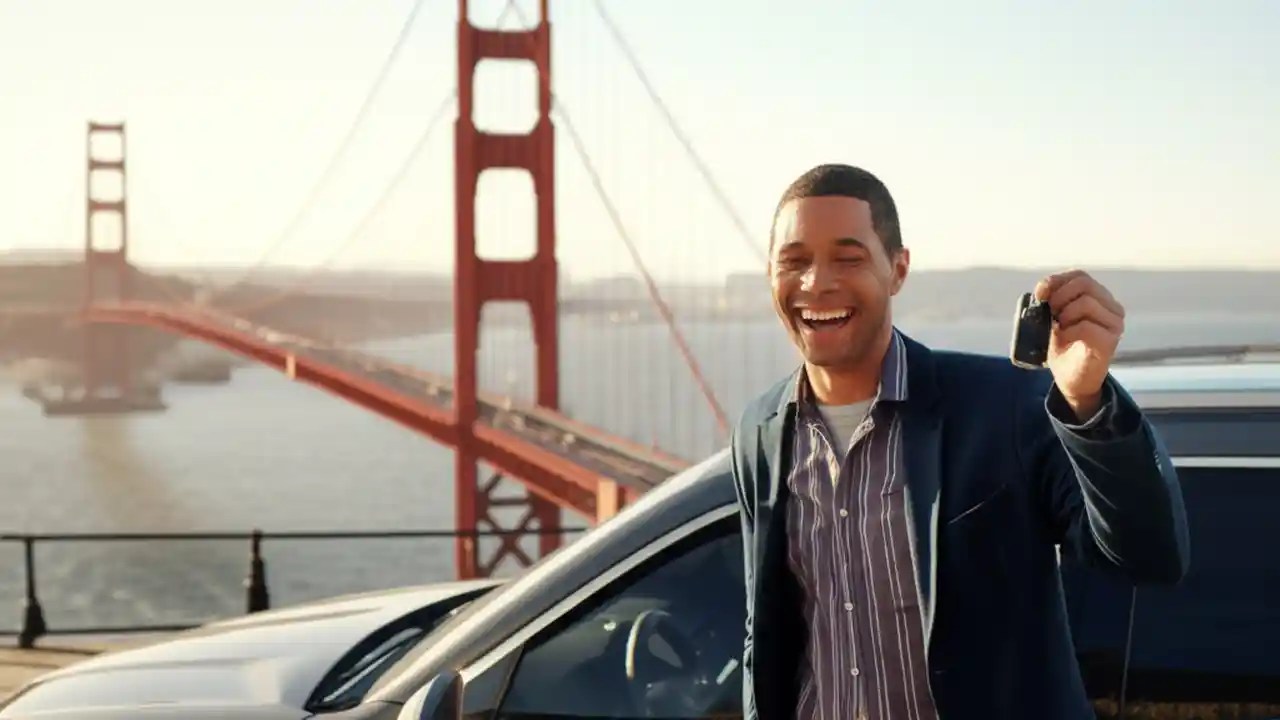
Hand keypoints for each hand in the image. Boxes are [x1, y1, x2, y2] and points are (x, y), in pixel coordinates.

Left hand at [1033, 269, 1124, 420]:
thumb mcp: (1053, 318)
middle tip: (1051, 315)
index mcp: (1099, 298)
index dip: (1056, 281)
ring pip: (1086, 303)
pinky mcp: (1110, 342)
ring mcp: (1114, 324)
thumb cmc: (1063, 347)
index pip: (1080, 275)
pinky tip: (1066, 339)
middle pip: (1084, 284)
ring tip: (1061, 329)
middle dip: (1059, 297)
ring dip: (1064, 315)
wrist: (1072, 380)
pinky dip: (1069, 331)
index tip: (1040, 294)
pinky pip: (1087, 326)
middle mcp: (1112, 308)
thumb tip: (1042, 290)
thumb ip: (1051, 300)